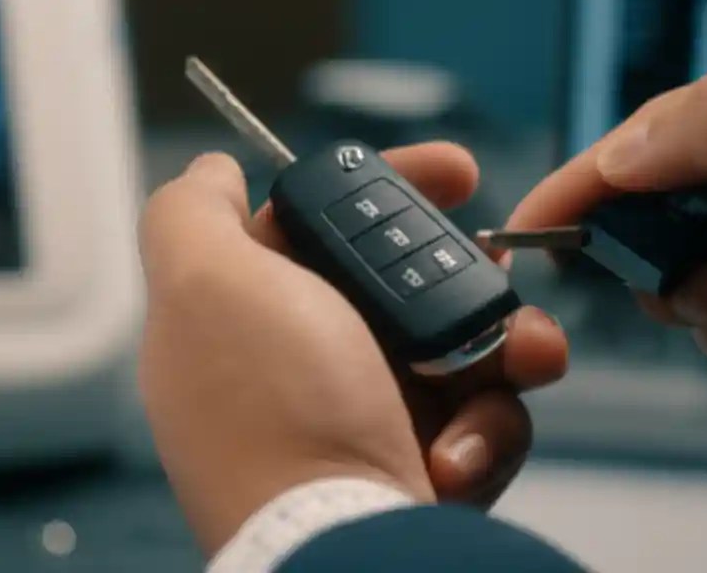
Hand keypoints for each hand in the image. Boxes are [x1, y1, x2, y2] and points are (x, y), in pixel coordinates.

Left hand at [139, 142, 567, 554]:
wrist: (342, 548)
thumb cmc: (273, 417)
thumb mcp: (205, 283)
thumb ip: (191, 213)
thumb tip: (208, 171)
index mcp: (248, 310)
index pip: (321, 223)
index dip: (387, 186)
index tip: (454, 173)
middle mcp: (302, 362)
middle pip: (401, 280)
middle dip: (462, 272)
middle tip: (497, 273)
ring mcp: (360, 417)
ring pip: (457, 346)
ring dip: (497, 349)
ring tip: (514, 361)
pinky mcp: (414, 465)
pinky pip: (477, 419)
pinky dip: (485, 431)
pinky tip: (455, 456)